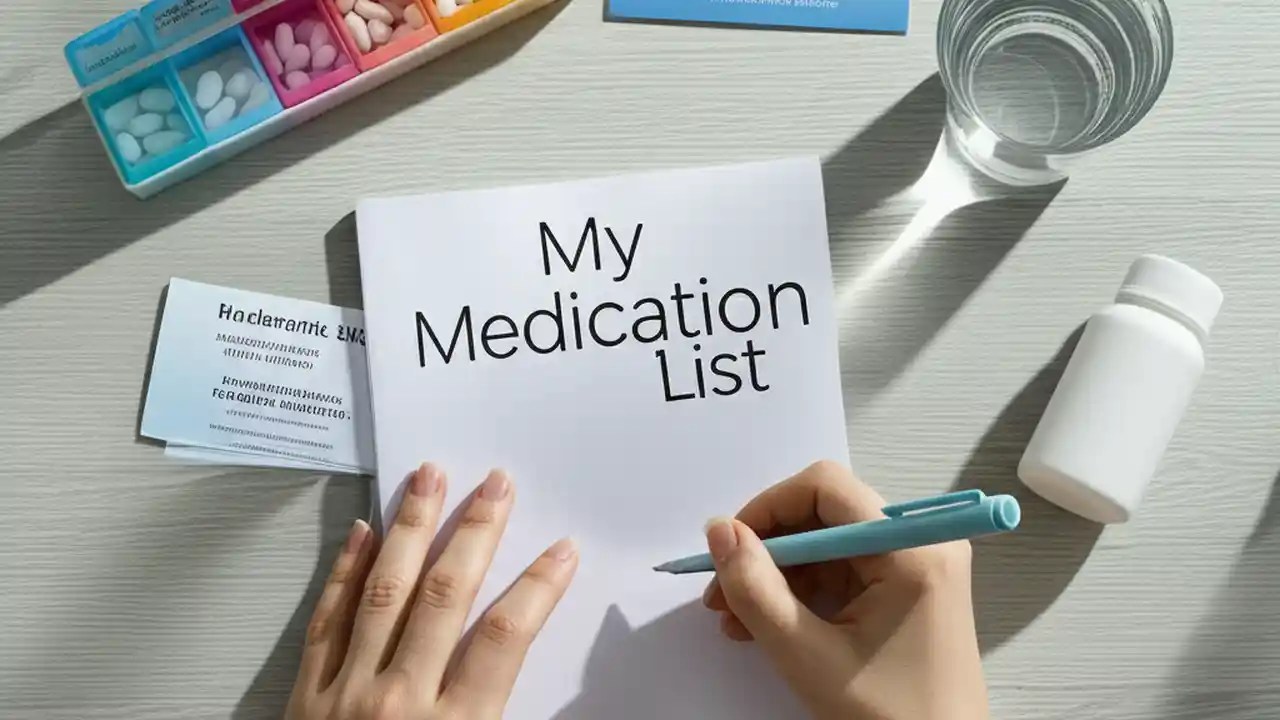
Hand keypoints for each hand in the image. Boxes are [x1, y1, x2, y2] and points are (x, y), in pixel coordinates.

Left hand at [286, 464, 578, 719]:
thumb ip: (502, 717)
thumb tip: (524, 666)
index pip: (504, 638)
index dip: (537, 588)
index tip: (560, 551)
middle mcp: (398, 701)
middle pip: (444, 595)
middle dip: (476, 533)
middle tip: (497, 485)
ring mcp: (345, 692)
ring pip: (383, 589)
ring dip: (411, 528)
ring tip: (430, 479)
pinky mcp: (304, 694)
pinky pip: (326, 617)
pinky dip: (344, 570)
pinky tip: (359, 530)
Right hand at [703, 461, 988, 719]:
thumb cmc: (890, 719)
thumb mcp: (808, 655)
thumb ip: (757, 590)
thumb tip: (719, 531)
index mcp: (913, 550)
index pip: (826, 488)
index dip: (768, 508)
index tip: (729, 547)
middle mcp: (923, 543)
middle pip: (825, 513)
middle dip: (767, 548)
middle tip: (721, 588)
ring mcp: (919, 565)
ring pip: (828, 542)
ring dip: (778, 573)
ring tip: (736, 617)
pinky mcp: (909, 589)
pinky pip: (844, 569)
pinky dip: (802, 591)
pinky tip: (766, 622)